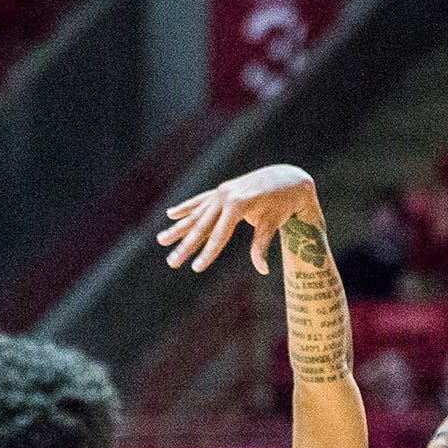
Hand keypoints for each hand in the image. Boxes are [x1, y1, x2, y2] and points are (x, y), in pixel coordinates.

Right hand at [158, 165, 316, 274]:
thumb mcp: (272, 224)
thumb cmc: (282, 204)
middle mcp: (224, 196)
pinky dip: (186, 208)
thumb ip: (261, 245)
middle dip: (185, 246)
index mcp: (237, 205)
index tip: (196, 268)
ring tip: (161, 240)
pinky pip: (200, 201)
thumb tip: (262, 269)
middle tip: (171, 263)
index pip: (219, 235)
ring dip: (178, 228)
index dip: (208, 253)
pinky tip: (171, 215)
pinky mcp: (221, 191)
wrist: (286, 178)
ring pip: (195, 214)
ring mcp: (220, 192)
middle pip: (201, 226)